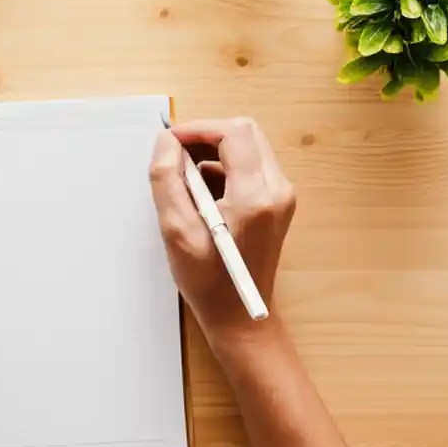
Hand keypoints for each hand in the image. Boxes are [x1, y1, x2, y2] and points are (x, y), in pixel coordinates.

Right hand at [149, 118, 295, 348]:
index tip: (169, 141)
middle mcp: (277, 190)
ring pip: (248, 146)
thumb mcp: (176, 231)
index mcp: (255, 198)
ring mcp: (281, 196)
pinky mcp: (277, 202)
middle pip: (245, 133)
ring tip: (184, 178)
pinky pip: (250, 165)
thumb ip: (167, 180)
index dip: (198, 129)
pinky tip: (200, 192)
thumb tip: (165, 142)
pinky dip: (223, 166)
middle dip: (206, 136)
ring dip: (214, 151)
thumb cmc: (208, 282)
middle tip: (176, 154)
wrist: (241, 317)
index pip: (233, 134)